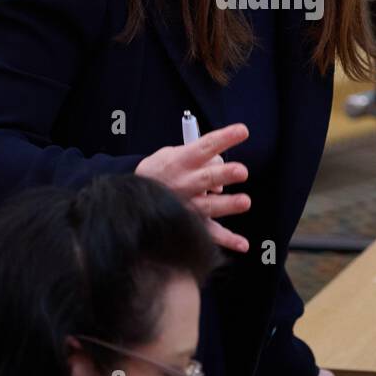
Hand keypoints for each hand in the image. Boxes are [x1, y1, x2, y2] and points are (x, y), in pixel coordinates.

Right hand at [134, 123, 251, 251]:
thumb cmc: (159, 171)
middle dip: (224, 174)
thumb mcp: (170, 154)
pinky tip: (243, 244)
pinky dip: (227, 240)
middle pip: (207, 178)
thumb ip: (198, 157)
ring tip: (244, 202)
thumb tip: (221, 166)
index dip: (223, 138)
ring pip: (209, 206)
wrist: (131, 197)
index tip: (242, 131)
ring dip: (227, 205)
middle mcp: (184, 183)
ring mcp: (187, 205)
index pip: (204, 146)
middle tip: (241, 171)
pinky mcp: (190, 223)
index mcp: (179, 161)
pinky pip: (210, 233)